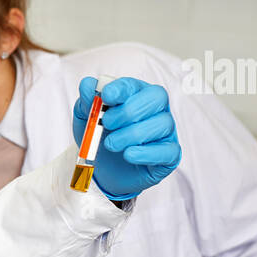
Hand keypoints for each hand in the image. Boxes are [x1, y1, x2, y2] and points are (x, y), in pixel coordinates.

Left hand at [72, 76, 180, 200]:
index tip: (105, 96)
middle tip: (106, 123)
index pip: (134, 85)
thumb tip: (87, 84)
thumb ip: (87, 102)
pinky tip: (128, 155)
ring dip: (132, 134)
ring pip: (162, 124)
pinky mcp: (170, 154)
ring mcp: (166, 131)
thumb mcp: (87, 120)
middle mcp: (156, 109)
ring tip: (111, 144)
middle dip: (129, 110)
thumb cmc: (100, 139)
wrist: (105, 172)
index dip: (121, 89)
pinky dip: (146, 153)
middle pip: (156, 97)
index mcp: (136, 95)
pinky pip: (168, 150)